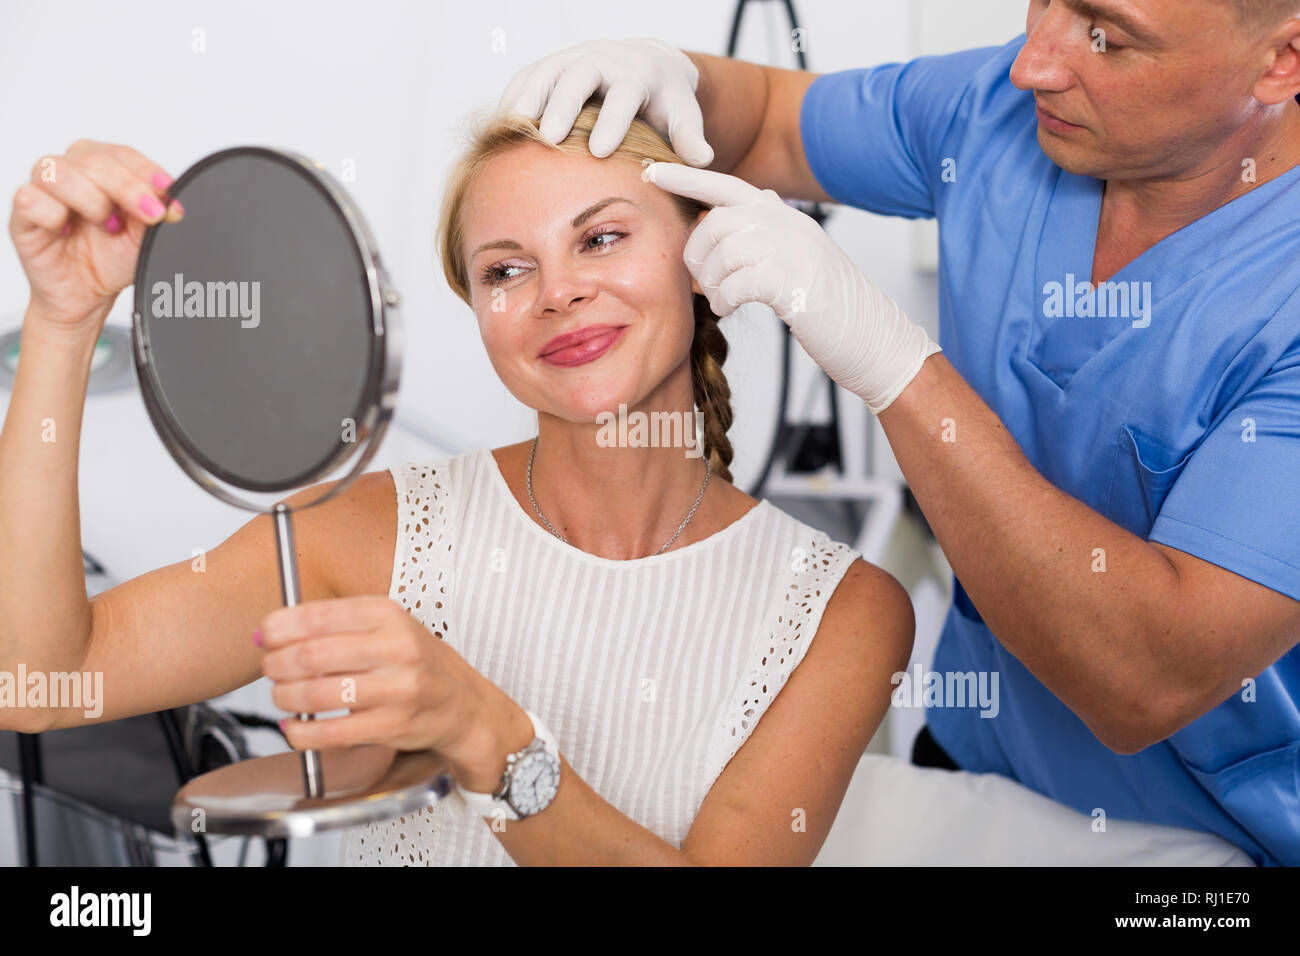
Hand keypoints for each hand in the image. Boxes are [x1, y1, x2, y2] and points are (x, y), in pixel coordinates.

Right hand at [8, 139, 182, 332]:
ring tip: (107, 226)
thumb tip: (172, 200)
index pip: (121, 154)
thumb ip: (156, 213)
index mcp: (102, 168)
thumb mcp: (143, 236)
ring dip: (91, 200)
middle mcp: (71, 172)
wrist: (88, 295)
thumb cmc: (112, 258)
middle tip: (150, 214)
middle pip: (94, 160)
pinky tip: (67, 230)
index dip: (146, 170)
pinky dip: (54, 214)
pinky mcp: (23, 215)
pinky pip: (29, 198)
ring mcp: (43, 191)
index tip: (167, 190)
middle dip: (128, 187)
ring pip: (59, 173)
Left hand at [257, 595, 522, 788]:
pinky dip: (301, 733)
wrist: (464, 705)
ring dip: (285, 697)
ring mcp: (396, 688)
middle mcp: (395, 647)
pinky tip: (295, 727)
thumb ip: (337, 625)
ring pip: (317, 694)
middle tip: (270, 669)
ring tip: (282, 697)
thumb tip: (271, 630)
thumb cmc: (419, 664)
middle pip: (311, 655)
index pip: (317, 615)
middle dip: (276, 665)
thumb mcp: (389, 627)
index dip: (278, 627)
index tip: (262, 635)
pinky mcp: (392, 725)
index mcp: (389, 614)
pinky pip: (330, 733)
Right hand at [498, 36, 713, 165]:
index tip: (600, 150)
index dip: (612, 119)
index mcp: (637, 73)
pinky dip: (511, 101)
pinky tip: (499, 131)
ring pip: (545, 72)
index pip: (624, 93)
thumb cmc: (663, 100)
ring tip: (513, 133)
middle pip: (578, 76)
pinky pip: (525, 78)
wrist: (646, 66)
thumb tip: (702, 161)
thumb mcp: (683, 115)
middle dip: (563, 105)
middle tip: (550, 138)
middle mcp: (602, 60)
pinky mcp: (550, 66)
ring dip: (528, 100)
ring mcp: (571, 59)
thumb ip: (690, 138)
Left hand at [645, 162, 940, 413]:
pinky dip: (725, 300)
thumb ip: (772, 231)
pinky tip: (731, 309)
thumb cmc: (832, 307)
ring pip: (722, 252)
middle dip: (696, 256)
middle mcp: (788, 225)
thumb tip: (750, 202)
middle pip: (715, 222)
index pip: (726, 185)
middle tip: (703, 283)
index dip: (686, 178)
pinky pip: (735, 283)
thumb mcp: (801, 256)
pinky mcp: (791, 281)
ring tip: (722, 301)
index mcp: (785, 217)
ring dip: (711, 284)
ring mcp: (792, 250)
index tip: (652, 172)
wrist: (874, 339)